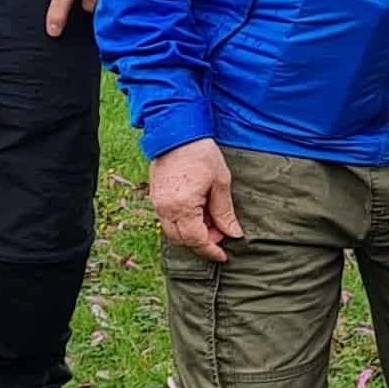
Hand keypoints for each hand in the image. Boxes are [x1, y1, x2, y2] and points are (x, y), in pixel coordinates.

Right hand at [151, 139, 241, 261]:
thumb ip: (224, 212)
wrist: (177, 132)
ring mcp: (157, 202)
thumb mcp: (221, 183)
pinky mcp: (155, 195)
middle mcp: (165, 208)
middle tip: (221, 233)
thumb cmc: (202, 154)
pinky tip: (199, 212)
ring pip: (173, 231)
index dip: (211, 250)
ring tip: (211, 221)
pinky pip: (167, 219)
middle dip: (202, 242)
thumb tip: (233, 233)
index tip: (223, 256)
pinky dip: (183, 222)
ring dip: (192, 233)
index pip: (195, 240)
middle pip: (182, 239)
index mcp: (182, 206)